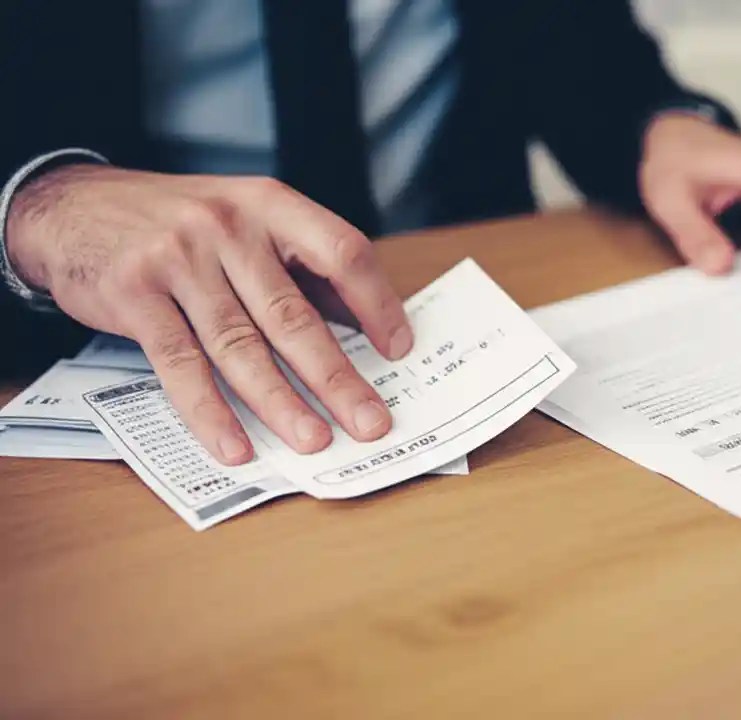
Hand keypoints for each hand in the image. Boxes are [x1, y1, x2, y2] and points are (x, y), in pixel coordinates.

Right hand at [7, 165, 412, 464]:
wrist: (73, 206)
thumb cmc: (178, 223)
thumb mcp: (246, 221)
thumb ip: (302, 269)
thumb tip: (369, 326)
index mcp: (270, 205)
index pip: (342, 251)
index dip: (376, 303)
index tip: (399, 350)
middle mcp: (228, 226)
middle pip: (294, 314)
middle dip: (337, 377)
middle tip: (371, 421)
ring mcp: (178, 259)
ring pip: (241, 345)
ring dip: (281, 402)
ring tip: (315, 441)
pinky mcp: (135, 294)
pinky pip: (181, 364)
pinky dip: (210, 411)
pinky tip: (236, 444)